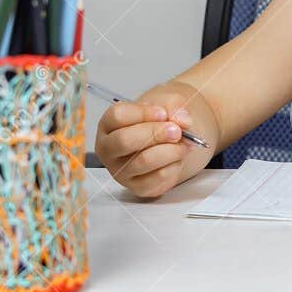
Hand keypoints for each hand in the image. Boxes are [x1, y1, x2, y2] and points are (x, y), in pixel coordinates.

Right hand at [94, 82, 217, 198]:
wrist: (168, 139)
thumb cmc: (159, 121)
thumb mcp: (166, 104)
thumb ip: (174, 107)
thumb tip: (182, 120)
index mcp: (109, 124)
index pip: (117, 116)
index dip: (143, 113)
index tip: (163, 113)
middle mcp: (109, 149)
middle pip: (124, 140)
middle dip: (155, 134)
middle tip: (176, 131)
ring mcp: (120, 170)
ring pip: (143, 161)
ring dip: (170, 151)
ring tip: (183, 144)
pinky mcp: (137, 187)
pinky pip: (157, 178)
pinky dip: (174, 166)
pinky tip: (178, 158)